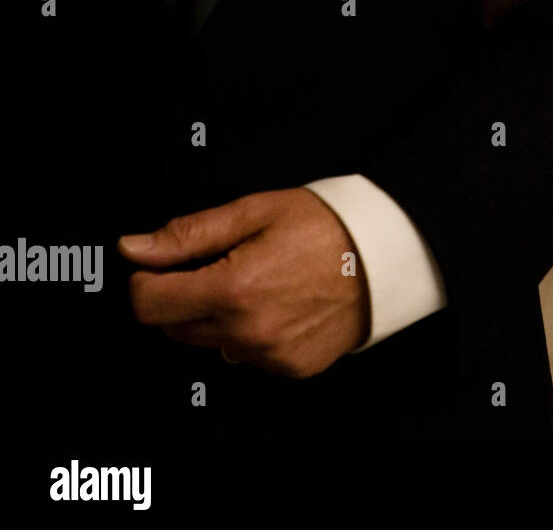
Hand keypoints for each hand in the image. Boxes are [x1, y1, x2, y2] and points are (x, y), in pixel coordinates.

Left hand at [119, 189, 368, 378]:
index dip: (147, 279)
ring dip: (220, 317)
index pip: (147, 304)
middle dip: (186, 296)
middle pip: (174, 327)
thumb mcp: (255, 212)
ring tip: (262, 282)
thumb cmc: (330, 228)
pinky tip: (282, 304)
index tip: (162, 265)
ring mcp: (270, 355)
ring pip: (211, 343)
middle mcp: (248, 331)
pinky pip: (249, 355)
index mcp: (233, 289)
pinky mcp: (291, 367)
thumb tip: (136, 248)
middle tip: (226, 264)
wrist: (388, 256)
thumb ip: (189, 234)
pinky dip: (255, 333)